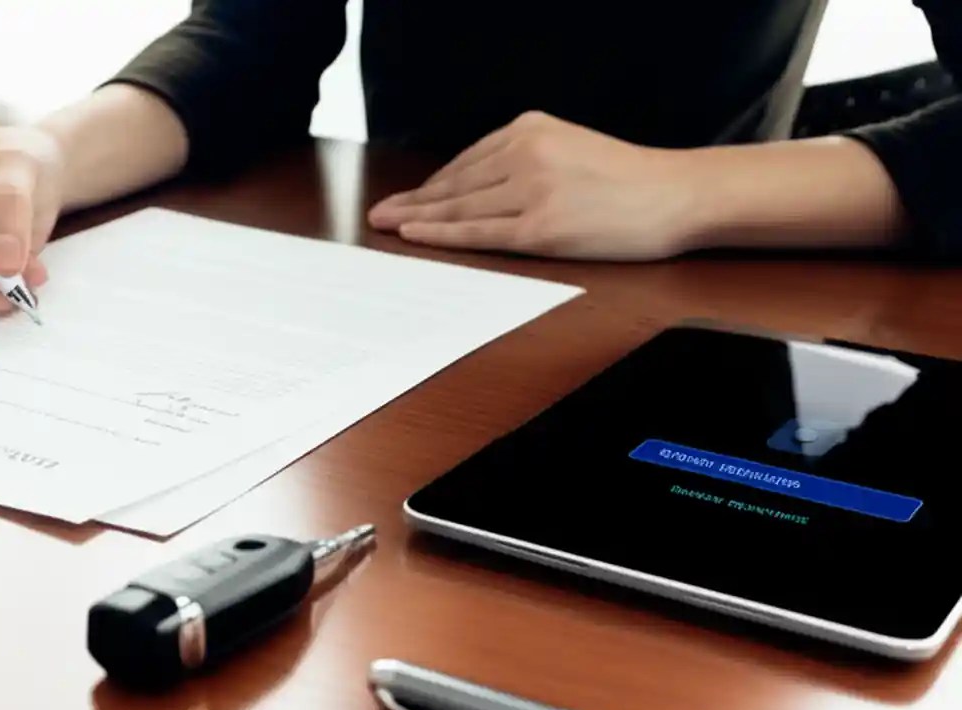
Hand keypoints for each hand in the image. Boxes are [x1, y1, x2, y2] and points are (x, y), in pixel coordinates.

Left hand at [367, 112, 698, 260]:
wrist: (676, 195)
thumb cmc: (629, 179)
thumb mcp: (571, 148)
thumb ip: (527, 159)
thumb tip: (479, 186)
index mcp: (531, 128)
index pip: (467, 161)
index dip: (432, 185)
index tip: (407, 199)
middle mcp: (526, 151)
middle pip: (455, 183)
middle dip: (412, 201)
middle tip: (378, 214)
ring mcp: (532, 189)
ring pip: (460, 207)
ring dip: (416, 218)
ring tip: (386, 226)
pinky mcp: (541, 226)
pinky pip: (478, 233)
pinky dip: (440, 234)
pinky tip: (414, 235)